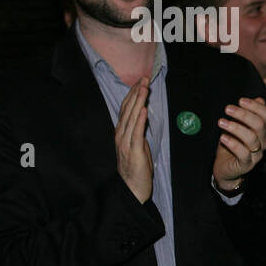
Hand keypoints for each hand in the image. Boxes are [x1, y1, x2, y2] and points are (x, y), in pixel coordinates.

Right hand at [115, 78, 152, 202]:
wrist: (132, 187)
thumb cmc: (137, 167)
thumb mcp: (139, 144)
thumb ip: (139, 131)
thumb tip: (143, 116)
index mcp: (121, 132)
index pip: (126, 109)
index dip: (133, 94)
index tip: (140, 81)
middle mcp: (121, 134)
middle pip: (128, 109)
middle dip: (136, 93)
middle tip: (144, 78)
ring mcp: (125, 142)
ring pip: (131, 117)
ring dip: (138, 101)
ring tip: (144, 87)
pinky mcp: (134, 150)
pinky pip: (136, 132)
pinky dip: (139, 120)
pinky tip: (143, 109)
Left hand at [213, 97, 265, 191]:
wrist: (226, 169)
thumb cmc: (231, 145)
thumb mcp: (238, 126)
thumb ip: (248, 114)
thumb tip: (260, 99)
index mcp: (262, 130)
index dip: (255, 106)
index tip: (240, 100)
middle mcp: (263, 141)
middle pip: (260, 125)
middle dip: (243, 115)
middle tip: (228, 109)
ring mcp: (256, 154)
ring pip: (252, 138)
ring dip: (235, 127)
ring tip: (221, 122)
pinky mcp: (246, 164)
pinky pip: (243, 153)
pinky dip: (233, 144)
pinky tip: (222, 138)